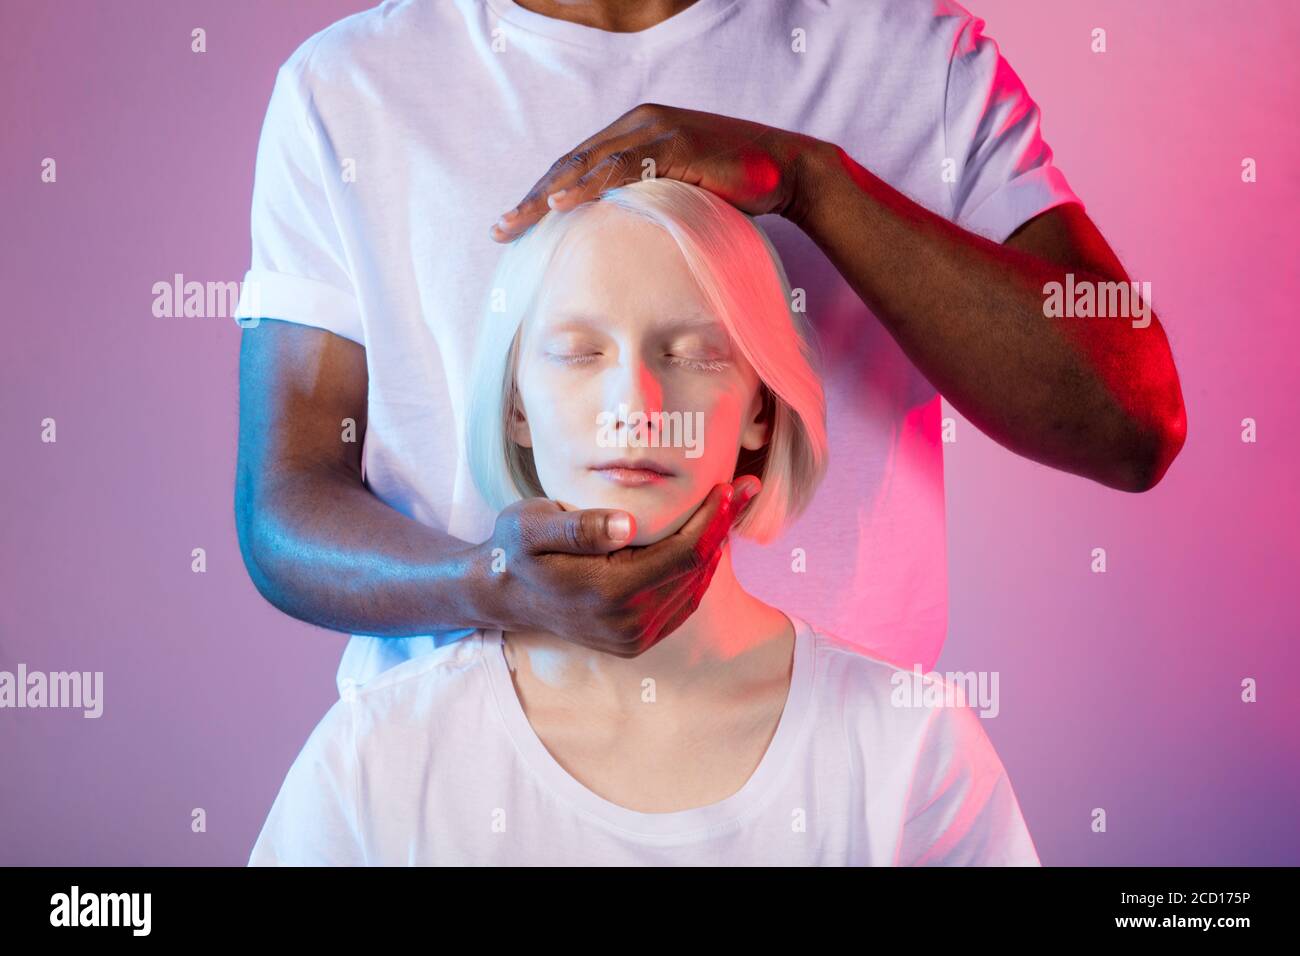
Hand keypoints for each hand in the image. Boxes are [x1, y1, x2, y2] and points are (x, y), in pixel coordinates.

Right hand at [477, 477, 760, 656]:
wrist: (500, 594)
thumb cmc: (514, 549)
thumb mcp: (531, 524)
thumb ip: (577, 526)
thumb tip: (627, 525)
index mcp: (609, 594)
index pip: (683, 554)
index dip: (713, 519)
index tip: (732, 485)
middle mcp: (627, 624)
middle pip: (697, 571)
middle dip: (725, 527)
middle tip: (746, 488)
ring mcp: (632, 639)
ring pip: (694, 588)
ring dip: (716, 548)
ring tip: (731, 508)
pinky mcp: (634, 642)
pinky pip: (682, 604)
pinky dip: (698, 571)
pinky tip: (705, 541)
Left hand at [488, 103, 828, 240]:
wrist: (786, 171)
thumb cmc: (735, 189)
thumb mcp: (677, 195)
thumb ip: (644, 203)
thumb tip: (616, 241)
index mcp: (632, 134)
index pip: (576, 166)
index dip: (540, 195)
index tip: (514, 225)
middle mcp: (637, 124)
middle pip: (571, 164)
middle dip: (531, 200)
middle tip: (500, 230)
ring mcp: (655, 129)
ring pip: (588, 165)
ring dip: (548, 196)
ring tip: (518, 223)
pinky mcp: (674, 142)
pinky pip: (621, 167)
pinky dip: (588, 187)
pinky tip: (561, 206)